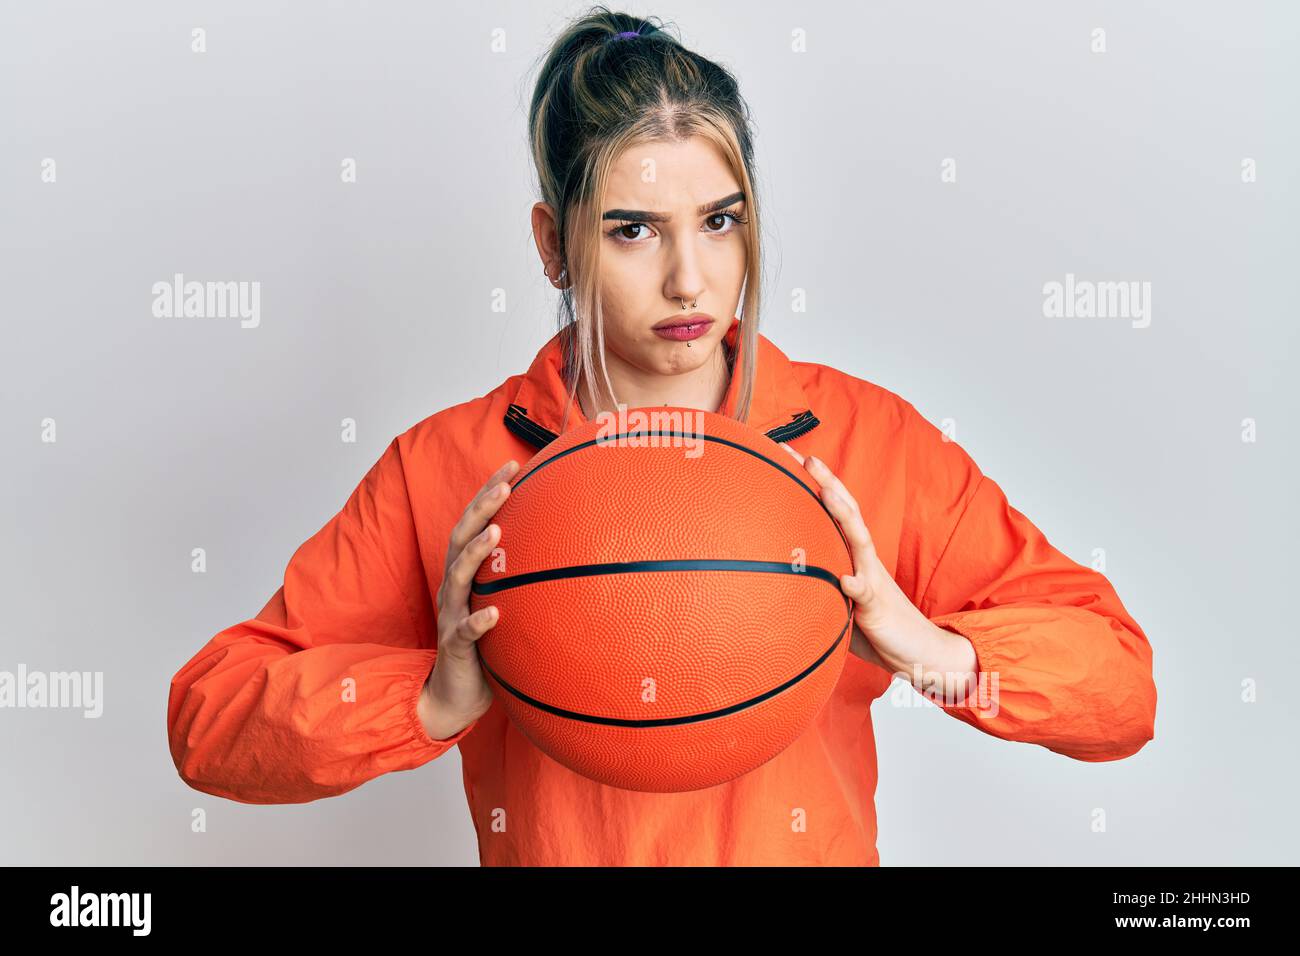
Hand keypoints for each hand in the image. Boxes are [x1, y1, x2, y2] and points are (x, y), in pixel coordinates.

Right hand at [418, 459, 518, 739]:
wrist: (454, 696)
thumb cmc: (485, 647)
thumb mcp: (504, 606)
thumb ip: (522, 580)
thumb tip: (567, 551)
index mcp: (465, 575)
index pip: (474, 524)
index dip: (489, 494)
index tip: (513, 465)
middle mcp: (453, 589)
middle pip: (460, 538)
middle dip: (481, 509)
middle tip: (505, 486)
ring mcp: (451, 616)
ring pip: (456, 579)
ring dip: (475, 554)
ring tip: (495, 534)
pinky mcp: (455, 647)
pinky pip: (466, 633)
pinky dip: (479, 622)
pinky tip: (495, 614)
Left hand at [778, 444, 975, 692]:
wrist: (919, 653)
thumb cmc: (876, 626)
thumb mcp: (840, 600)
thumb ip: (819, 584)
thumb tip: (781, 576)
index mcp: (854, 555)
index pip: (834, 511)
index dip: (815, 485)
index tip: (790, 459)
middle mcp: (864, 560)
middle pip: (847, 512)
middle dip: (826, 482)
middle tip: (805, 456)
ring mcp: (873, 579)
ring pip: (858, 540)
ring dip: (842, 514)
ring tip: (824, 492)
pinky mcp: (877, 607)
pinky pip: (865, 593)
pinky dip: (855, 584)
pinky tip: (844, 579)